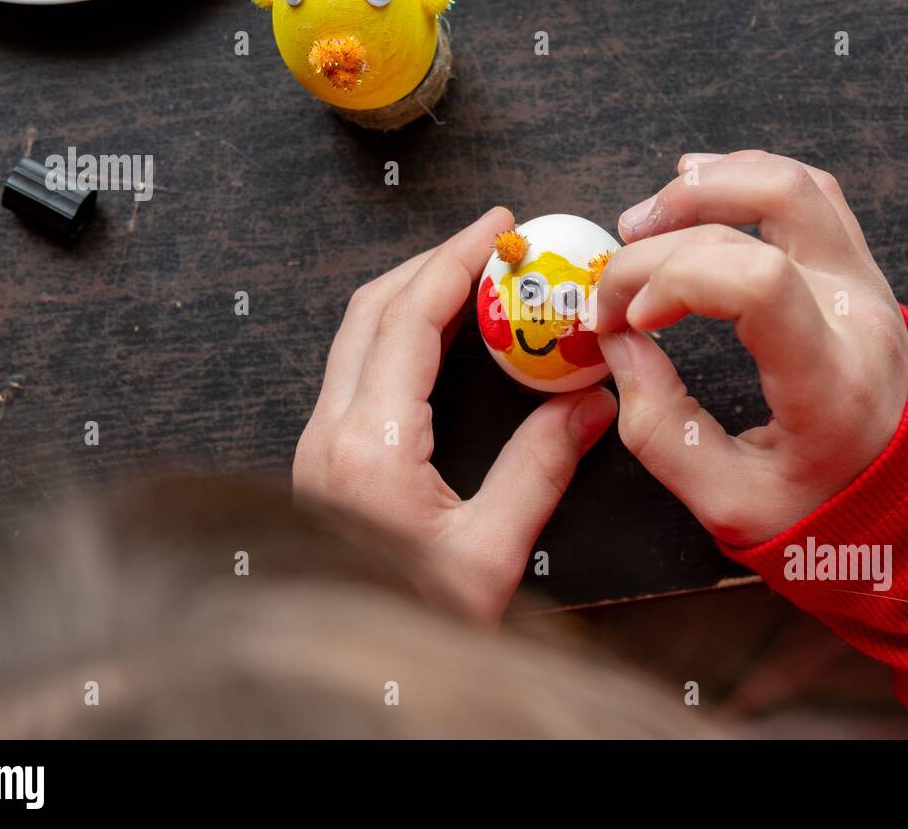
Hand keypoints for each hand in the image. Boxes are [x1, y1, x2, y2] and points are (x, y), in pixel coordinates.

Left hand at [294, 208, 617, 623]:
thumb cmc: (410, 626)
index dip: (455, 259)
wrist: (354, 680)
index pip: (407, 318)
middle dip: (433, 262)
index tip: (498, 227)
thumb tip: (589, 408)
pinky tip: (443, 337)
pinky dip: (401, 332)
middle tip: (494, 242)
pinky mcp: (325, 461)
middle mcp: (328, 435)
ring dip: (413, 294)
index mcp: (367, 448)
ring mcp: (318, 446)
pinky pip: (357, 367)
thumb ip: (540, 471)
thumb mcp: (490, 555)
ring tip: (475, 276)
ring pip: (357, 335)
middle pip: (371, 310)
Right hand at [593, 151, 907, 547]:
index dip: (674, 280)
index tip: (631, 323)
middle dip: (666, 233)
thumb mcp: (728, 503)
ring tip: (643, 224)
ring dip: (706, 186)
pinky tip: (694, 190)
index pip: (758, 279)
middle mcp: (861, 315)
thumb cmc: (825, 516)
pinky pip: (809, 195)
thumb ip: (661, 430)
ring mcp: (869, 284)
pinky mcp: (861, 273)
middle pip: (770, 208)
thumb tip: (617, 344)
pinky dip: (744, 178)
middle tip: (613, 282)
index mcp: (832, 382)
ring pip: (794, 183)